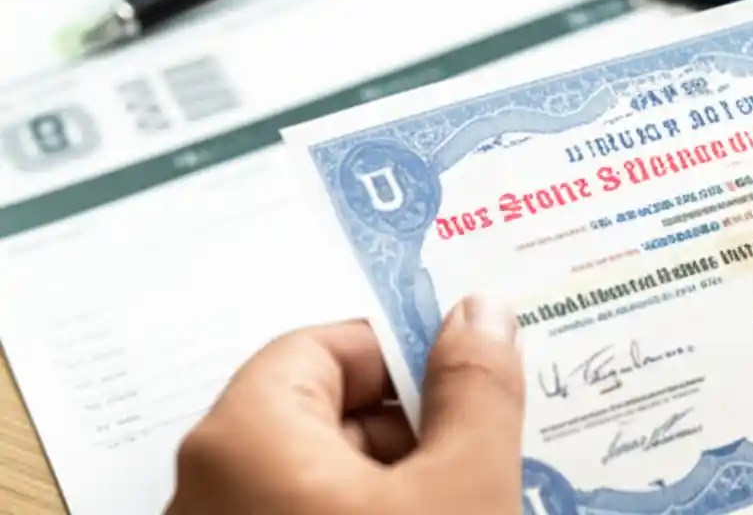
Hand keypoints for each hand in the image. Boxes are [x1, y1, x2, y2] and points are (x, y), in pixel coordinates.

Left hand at [166, 296, 523, 513]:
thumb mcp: (462, 490)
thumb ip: (475, 390)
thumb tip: (480, 315)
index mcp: (242, 443)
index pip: (323, 347)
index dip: (407, 350)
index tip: (472, 366)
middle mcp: (209, 490)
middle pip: (325, 417)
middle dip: (415, 426)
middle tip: (486, 449)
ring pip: (324, 482)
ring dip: (401, 482)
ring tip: (468, 502)